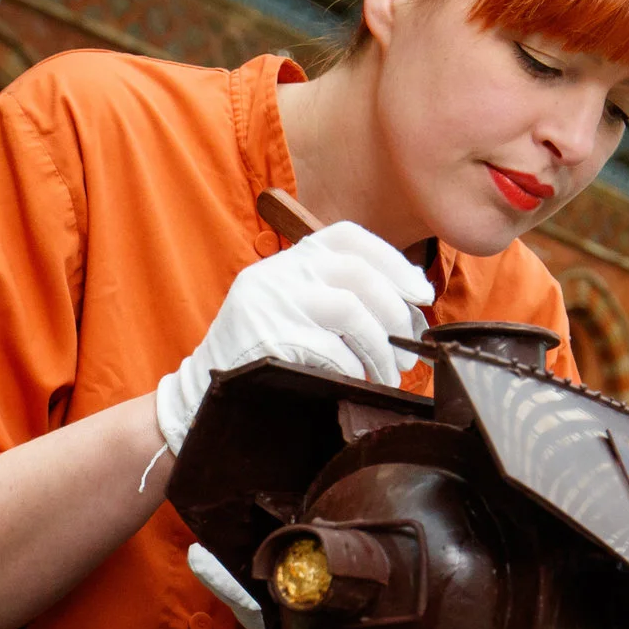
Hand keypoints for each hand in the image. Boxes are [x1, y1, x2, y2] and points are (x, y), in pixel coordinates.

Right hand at [153, 222, 434, 453]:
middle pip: (357, 274)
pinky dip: (352, 366)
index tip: (422, 292)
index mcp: (290, 259)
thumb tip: (409, 300)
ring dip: (379, 347)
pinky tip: (357, 379)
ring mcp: (269, 301)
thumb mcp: (295, 307)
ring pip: (348, 309)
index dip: (393, 260)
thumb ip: (337, 293)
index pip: (348, 237)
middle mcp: (278, 271)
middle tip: (409, 348)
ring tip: (389, 372)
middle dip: (394, 313)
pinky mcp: (266, 337)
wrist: (206, 391)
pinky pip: (328, 348)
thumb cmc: (264, 353)